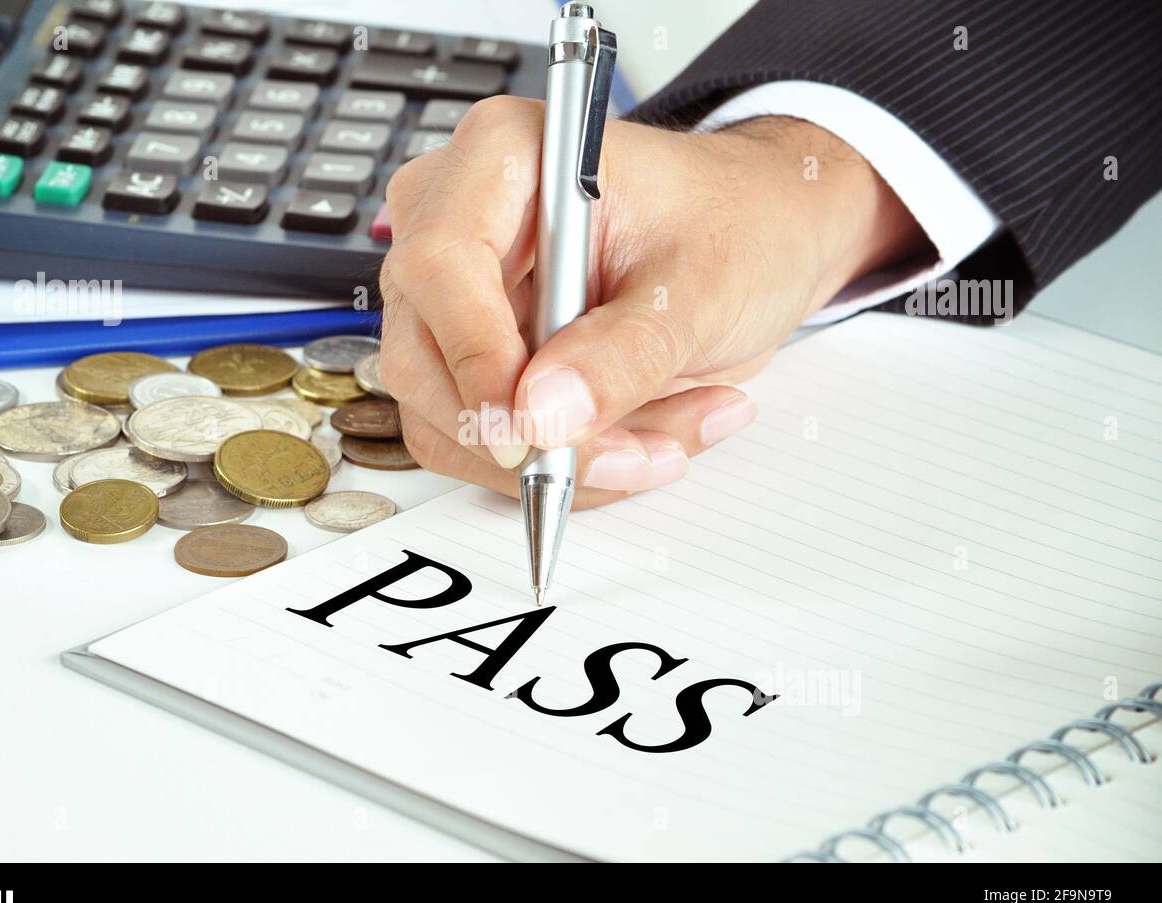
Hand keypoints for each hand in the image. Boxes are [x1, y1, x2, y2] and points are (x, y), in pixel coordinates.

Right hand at [379, 96, 925, 506]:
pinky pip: (479, 444)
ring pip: (449, 419)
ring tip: (670, 438)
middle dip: (532, 433)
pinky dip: (563, 464)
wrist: (759, 239)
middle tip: (639, 456)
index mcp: (503, 157)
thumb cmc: (735, 223)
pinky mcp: (470, 359)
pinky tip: (644, 436)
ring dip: (562, 458)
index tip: (530, 431)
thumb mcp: (703, 284)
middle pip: (424, 356)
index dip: (474, 357)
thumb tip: (542, 415)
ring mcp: (454, 298)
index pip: (440, 263)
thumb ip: (625, 351)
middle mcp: (458, 221)